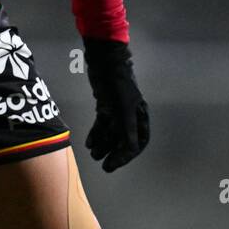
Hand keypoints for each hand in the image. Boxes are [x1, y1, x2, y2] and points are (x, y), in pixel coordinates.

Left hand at [82, 37, 149, 171]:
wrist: (104, 62)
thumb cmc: (118, 84)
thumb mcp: (124, 109)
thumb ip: (127, 129)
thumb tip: (130, 150)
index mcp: (139, 116)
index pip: (138, 142)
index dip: (128, 156)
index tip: (115, 164)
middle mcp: (130, 115)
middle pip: (124, 140)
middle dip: (114, 154)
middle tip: (105, 166)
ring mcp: (117, 111)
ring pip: (111, 133)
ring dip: (103, 145)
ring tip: (94, 154)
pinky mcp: (105, 105)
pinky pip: (102, 125)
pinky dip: (96, 134)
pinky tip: (89, 143)